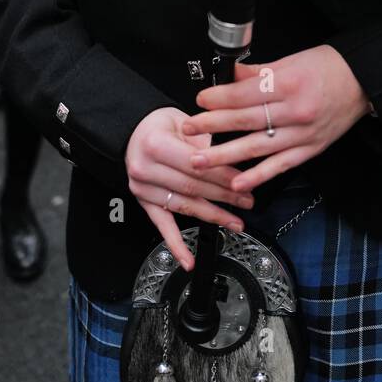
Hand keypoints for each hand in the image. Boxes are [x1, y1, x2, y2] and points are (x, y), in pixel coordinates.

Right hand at [125, 107, 253, 268]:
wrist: (134, 131)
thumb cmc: (159, 124)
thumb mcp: (182, 120)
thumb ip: (202, 141)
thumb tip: (233, 159)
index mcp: (155, 144)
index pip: (196, 165)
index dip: (223, 175)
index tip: (245, 182)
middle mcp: (145, 168)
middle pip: (192, 187)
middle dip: (224, 195)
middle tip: (247, 200)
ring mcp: (144, 189)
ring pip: (184, 206)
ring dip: (213, 216)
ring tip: (235, 222)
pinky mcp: (144, 202)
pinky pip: (162, 226)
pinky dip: (176, 245)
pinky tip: (189, 260)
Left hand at [181, 45, 371, 194]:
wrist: (364, 82)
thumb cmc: (328, 67)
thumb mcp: (292, 60)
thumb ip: (259, 71)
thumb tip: (230, 76)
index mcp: (289, 83)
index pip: (245, 94)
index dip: (219, 98)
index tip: (200, 100)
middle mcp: (295, 111)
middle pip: (246, 120)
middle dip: (212, 126)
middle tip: (188, 129)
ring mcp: (303, 134)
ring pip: (257, 148)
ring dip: (225, 156)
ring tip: (199, 161)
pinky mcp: (310, 150)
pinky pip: (280, 166)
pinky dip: (258, 175)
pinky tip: (237, 182)